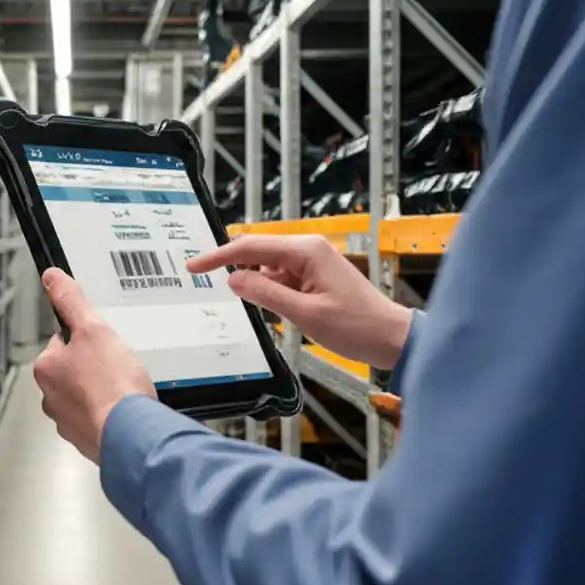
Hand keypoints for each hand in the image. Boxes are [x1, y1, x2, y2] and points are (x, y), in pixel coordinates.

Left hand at [34, 268, 155, 461]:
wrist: (132, 434)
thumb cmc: (111, 384)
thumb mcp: (93, 329)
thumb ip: (71, 302)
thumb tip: (51, 278)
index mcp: (46, 369)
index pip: (60, 342)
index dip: (84, 337)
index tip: (102, 341)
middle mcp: (51, 398)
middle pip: (73, 371)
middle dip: (93, 366)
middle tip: (117, 363)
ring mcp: (69, 422)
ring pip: (85, 397)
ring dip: (102, 392)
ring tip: (124, 387)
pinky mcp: (88, 440)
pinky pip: (99, 420)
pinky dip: (111, 414)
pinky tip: (126, 409)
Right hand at [186, 234, 412, 368]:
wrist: (391, 338)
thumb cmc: (356, 327)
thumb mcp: (305, 314)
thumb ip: (266, 294)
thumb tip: (233, 279)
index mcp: (306, 251)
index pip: (250, 247)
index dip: (218, 256)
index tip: (192, 266)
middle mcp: (308, 249)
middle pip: (257, 250)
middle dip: (230, 263)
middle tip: (201, 277)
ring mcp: (312, 262)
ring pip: (267, 265)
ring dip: (251, 279)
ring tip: (239, 300)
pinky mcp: (315, 276)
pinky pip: (281, 276)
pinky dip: (267, 288)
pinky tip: (263, 304)